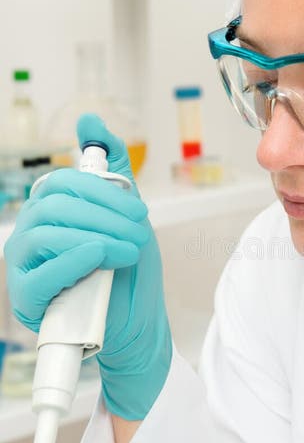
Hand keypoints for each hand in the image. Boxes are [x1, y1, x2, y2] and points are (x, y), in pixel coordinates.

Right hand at [5, 113, 171, 419]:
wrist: (136, 323)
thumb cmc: (127, 269)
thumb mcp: (126, 213)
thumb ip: (110, 169)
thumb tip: (90, 119)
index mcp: (52, 209)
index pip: (65, 182)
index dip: (104, 191)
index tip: (139, 210)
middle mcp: (31, 231)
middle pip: (56, 204)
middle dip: (106, 215)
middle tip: (140, 234)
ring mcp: (25, 264)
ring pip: (46, 232)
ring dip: (98, 236)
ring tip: (128, 251)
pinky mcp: (26, 297)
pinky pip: (40, 271)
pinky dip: (74, 258)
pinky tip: (99, 256)